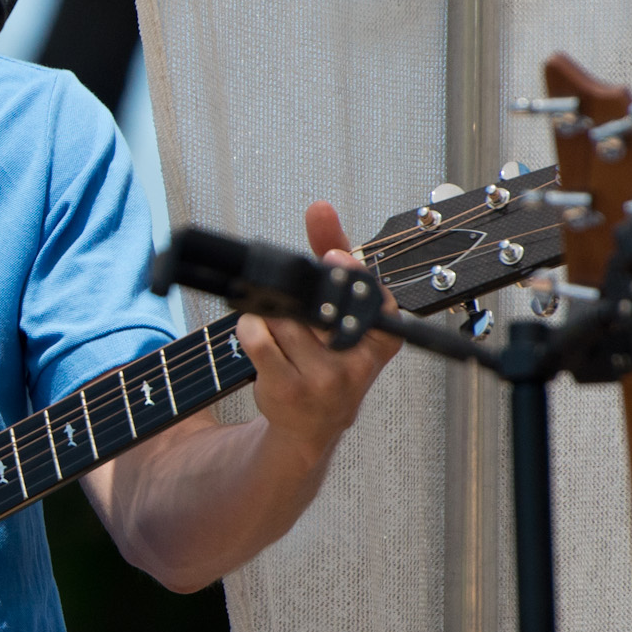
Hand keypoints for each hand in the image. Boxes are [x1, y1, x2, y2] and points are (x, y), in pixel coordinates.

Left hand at [235, 198, 395, 455]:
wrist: (312, 422)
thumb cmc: (327, 356)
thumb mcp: (341, 310)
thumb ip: (333, 257)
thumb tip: (320, 209)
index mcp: (382, 338)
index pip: (375, 298)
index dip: (353, 275)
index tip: (333, 256)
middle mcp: (358, 360)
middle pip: (316, 303)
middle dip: (298, 296)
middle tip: (291, 303)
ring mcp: (326, 379)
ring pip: (282, 318)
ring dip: (269, 314)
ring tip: (278, 327)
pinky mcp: (290, 389)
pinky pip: (258, 338)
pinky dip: (250, 328)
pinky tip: (259, 336)